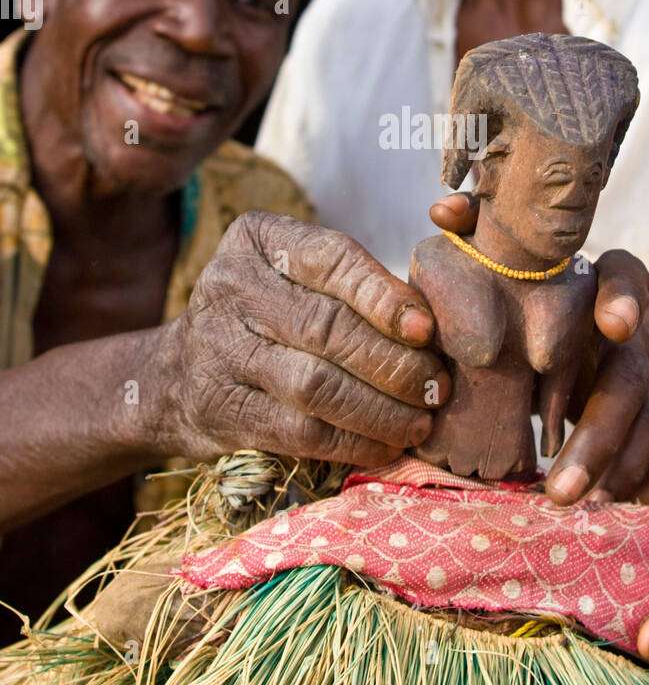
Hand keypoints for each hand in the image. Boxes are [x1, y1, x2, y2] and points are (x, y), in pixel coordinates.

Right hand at [157, 211, 448, 466]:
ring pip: (316, 385)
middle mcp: (231, 286)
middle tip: (437, 386)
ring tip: (421, 420)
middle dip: (394, 363)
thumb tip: (436, 327)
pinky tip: (386, 444)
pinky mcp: (221, 410)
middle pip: (327, 328)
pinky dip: (352, 442)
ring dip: (380, 409)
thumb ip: (356, 284)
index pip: (330, 259)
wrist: (176, 376)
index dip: (384, 296)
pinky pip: (299, 431)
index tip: (426, 330)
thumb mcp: (295, 275)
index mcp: (259, 239)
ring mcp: (220, 351)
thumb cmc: (268, 316)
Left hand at [431, 194, 648, 502]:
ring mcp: (648, 368)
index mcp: (602, 281)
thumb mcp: (510, 260)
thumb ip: (478, 230)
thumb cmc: (532, 292)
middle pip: (630, 374)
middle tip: (557, 475)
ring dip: (606, 462)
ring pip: (644, 418)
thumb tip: (441, 209)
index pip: (628, 274)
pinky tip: (597, 507)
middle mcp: (633, 326)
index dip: (625, 296)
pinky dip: (625, 476)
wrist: (601, 323)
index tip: (612, 324)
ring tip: (565, 500)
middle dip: (598, 429)